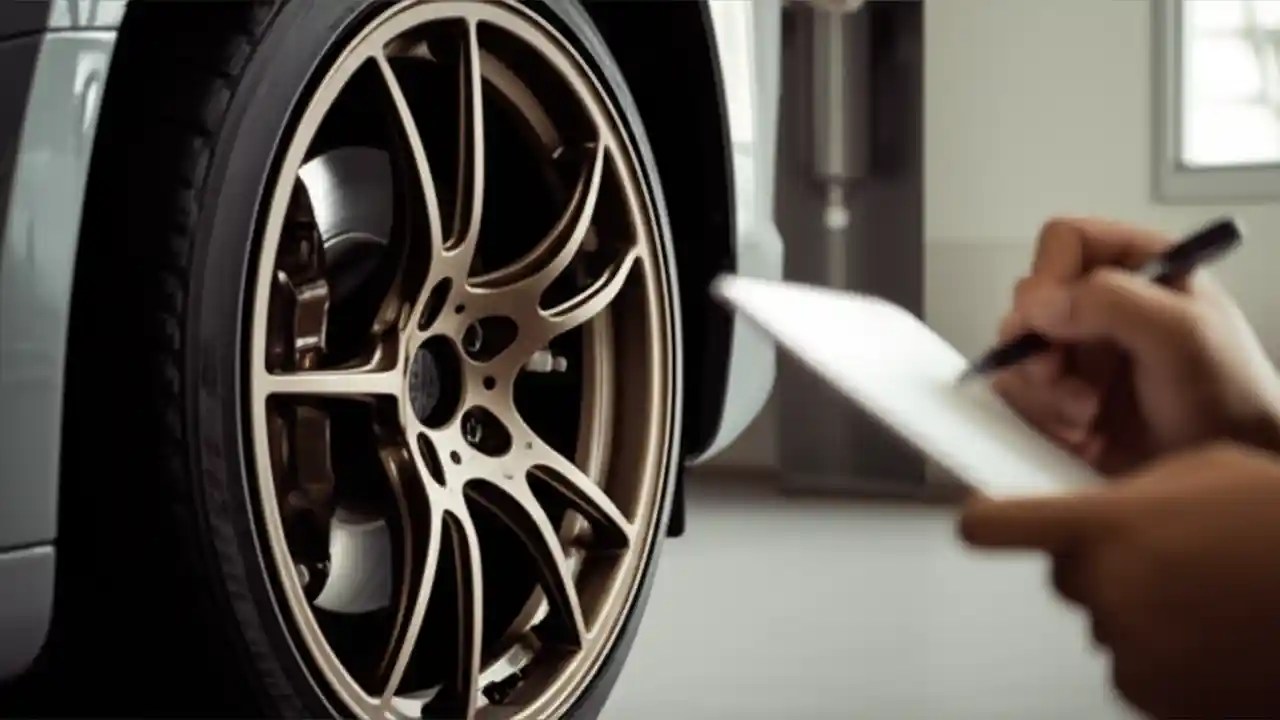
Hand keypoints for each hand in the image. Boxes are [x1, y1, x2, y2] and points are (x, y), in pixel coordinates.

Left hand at [960, 442, 1279, 718]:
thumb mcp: (1202, 471)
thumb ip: (1129, 492)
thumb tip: (1096, 508)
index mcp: (1109, 526)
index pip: (992, 527)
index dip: (983, 521)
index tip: (980, 520)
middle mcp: (1108, 589)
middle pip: (1064, 573)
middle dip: (1100, 563)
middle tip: (1168, 555)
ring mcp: (1131, 648)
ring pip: (1103, 621)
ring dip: (1138, 609)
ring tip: (1209, 594)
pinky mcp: (1156, 696)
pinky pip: (1136, 668)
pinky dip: (1165, 654)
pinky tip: (1215, 634)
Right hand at [993, 217, 1279, 473]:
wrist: (1228, 460)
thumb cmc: (1226, 396)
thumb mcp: (1181, 336)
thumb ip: (1112, 303)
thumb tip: (1038, 303)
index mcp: (1138, 265)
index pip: (1064, 241)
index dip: (1049, 275)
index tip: (1053, 319)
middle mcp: (1102, 303)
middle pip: (1030, 300)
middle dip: (1039, 344)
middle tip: (1059, 374)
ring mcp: (1081, 351)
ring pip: (1018, 351)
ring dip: (1043, 388)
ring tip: (1086, 412)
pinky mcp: (1065, 395)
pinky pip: (1020, 394)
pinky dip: (1042, 415)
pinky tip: (1082, 431)